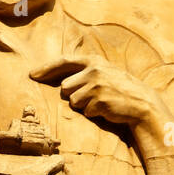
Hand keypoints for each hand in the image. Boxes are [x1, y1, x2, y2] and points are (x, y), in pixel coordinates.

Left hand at [32, 56, 164, 131]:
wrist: (141, 102)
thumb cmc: (120, 88)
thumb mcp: (104, 71)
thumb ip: (84, 71)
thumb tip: (61, 81)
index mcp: (93, 61)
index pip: (63, 61)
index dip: (46, 69)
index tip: (32, 75)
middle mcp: (93, 71)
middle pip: (65, 87)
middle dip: (74, 95)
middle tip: (92, 96)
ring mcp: (96, 86)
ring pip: (73, 101)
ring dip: (84, 105)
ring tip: (101, 102)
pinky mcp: (99, 102)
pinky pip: (85, 112)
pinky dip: (93, 113)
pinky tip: (106, 109)